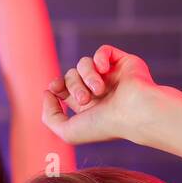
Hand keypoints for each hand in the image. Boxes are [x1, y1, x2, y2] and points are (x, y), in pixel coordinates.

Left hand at [42, 45, 159, 145]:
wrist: (133, 113)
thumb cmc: (103, 126)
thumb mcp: (67, 131)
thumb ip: (49, 117)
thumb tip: (47, 93)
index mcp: (86, 107)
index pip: (63, 90)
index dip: (56, 86)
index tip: (53, 89)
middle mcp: (98, 91)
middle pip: (70, 76)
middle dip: (73, 86)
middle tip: (86, 99)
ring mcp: (111, 76)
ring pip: (84, 63)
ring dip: (87, 76)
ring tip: (99, 90)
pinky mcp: (123, 62)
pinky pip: (103, 51)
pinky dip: (99, 58)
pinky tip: (104, 69)